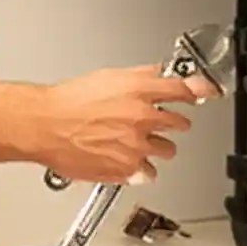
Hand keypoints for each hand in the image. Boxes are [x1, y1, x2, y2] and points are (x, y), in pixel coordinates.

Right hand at [37, 64, 199, 183]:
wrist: (44, 126)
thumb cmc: (66, 102)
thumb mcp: (106, 76)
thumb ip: (139, 75)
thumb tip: (159, 72)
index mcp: (140, 93)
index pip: (183, 90)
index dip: (196, 91)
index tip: (202, 92)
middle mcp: (143, 120)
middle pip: (180, 123)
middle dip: (171, 122)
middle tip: (154, 121)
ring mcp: (136, 147)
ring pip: (167, 151)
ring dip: (156, 146)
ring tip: (134, 141)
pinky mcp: (126, 170)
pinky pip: (146, 172)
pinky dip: (139, 167)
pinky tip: (124, 157)